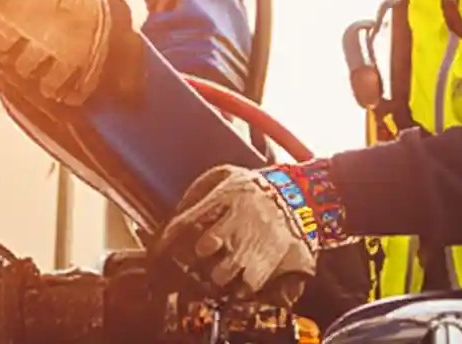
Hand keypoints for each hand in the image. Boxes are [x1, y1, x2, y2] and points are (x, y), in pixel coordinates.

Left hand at [154, 161, 355, 306]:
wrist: (301, 197)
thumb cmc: (257, 186)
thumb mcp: (226, 174)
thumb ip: (199, 189)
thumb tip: (177, 211)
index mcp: (224, 199)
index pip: (185, 223)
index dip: (167, 238)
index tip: (161, 248)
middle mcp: (236, 224)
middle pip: (202, 249)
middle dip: (195, 254)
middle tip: (199, 254)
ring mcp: (251, 246)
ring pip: (220, 273)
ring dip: (214, 273)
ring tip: (219, 266)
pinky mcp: (265, 265)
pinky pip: (243, 287)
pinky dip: (236, 287)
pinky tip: (237, 276)